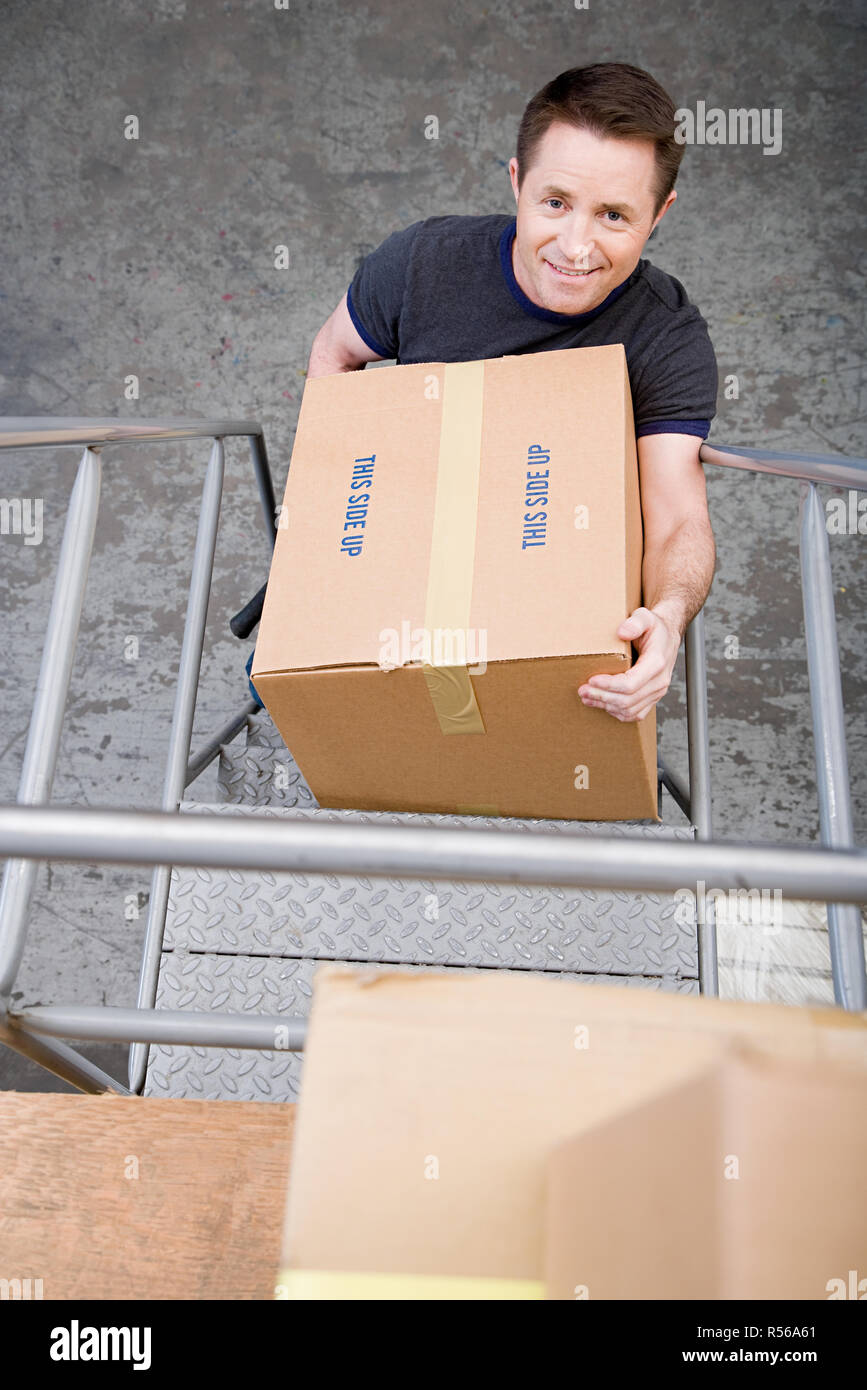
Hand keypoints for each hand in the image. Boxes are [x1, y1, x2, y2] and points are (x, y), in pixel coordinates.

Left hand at [577, 606, 680, 721]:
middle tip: (582, 690)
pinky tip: (602, 704)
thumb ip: (635, 622)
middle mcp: (659, 681)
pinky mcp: (652, 698)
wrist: (667, 637)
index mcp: (657, 663)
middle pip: (627, 700)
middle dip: (602, 696)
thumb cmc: (655, 628)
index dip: (608, 685)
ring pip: (630, 710)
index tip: (591, 680)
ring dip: (606, 706)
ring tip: (587, 698)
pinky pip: (635, 714)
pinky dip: (617, 712)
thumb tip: (622, 632)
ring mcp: (657, 692)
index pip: (630, 683)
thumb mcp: (645, 616)